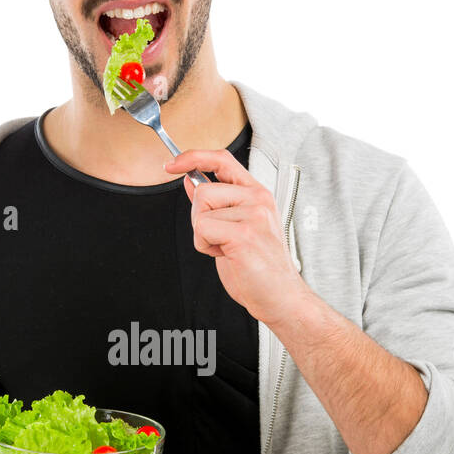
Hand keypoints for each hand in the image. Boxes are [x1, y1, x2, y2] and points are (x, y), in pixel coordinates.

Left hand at [164, 149, 305, 326]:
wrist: (280, 296)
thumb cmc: (259, 267)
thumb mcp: (235, 228)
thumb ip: (216, 203)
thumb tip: (191, 181)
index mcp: (257, 194)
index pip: (222, 160)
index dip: (193, 157)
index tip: (173, 164)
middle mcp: (258, 199)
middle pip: (203, 190)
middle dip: (199, 218)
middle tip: (219, 239)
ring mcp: (253, 214)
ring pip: (200, 210)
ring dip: (203, 235)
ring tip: (225, 248)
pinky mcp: (244, 233)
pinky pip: (202, 228)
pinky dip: (205, 246)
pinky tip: (226, 255)